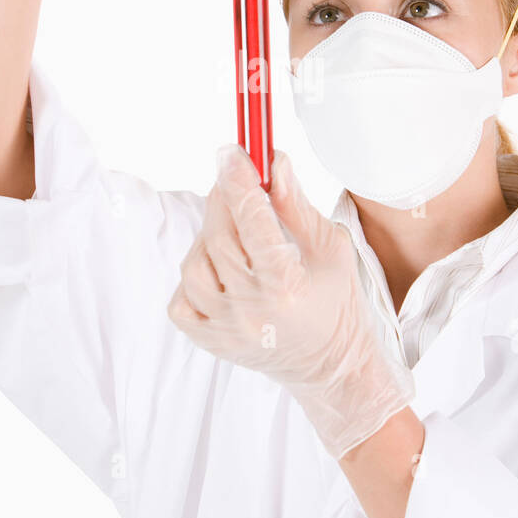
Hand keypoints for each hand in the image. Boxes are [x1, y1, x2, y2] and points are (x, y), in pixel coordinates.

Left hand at [167, 145, 415, 459]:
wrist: (331, 366)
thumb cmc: (336, 301)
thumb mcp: (328, 247)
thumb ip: (295, 204)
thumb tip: (272, 162)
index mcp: (288, 287)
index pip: (253, 222)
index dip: (239, 181)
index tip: (232, 151)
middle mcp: (252, 312)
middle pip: (219, 238)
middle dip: (223, 199)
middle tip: (232, 177)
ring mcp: (227, 332)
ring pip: (195, 266)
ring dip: (209, 239)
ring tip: (234, 233)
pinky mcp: (212, 344)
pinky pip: (181, 300)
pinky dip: (194, 278)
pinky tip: (218, 269)